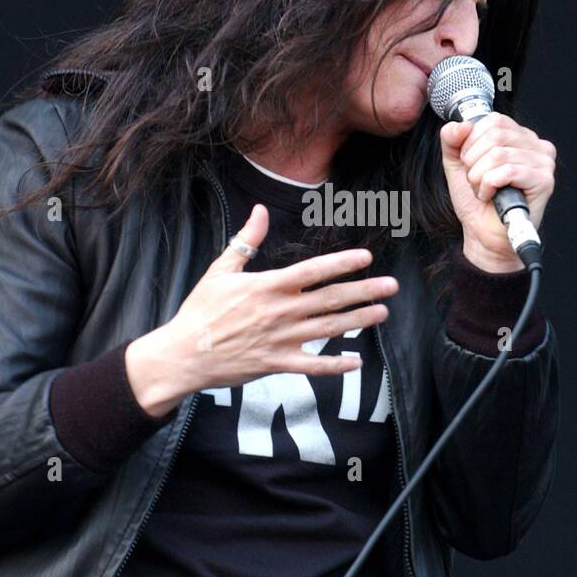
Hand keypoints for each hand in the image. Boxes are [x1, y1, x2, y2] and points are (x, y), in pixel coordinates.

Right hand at [124, 203, 398, 416]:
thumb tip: (259, 210)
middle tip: (392, 286)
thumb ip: (246, 240)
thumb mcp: (221, 269)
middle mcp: (281, 312)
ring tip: (382, 312)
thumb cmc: (201, 310)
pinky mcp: (277, 364)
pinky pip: (313, 365)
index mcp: (268, 287)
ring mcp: (281, 340)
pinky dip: (335, 365)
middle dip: (364, 291)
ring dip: (358, 320)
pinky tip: (356, 361)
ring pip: (329, 329)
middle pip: (331, 299)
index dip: (342, 264)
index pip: (313, 271)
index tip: (366, 258)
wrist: (185, 353)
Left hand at [439, 113, 556, 272]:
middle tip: (476, 180)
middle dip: (474, 161)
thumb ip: (452, 139)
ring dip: (479, 177)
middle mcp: (536, 145)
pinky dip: (489, 185)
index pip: (493, 120)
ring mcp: (543, 162)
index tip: (469, 162)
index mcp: (519, 136)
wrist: (482, 234)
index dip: (472, 141)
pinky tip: (490, 196)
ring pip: (498, 154)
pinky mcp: (544, 181)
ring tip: (483, 190)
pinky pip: (508, 171)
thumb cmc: (477, 201)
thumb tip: (461, 125)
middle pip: (495, 135)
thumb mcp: (457, 163)